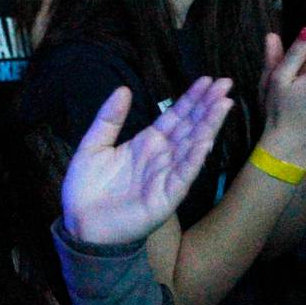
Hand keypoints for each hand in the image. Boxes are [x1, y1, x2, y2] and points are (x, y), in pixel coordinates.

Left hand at [61, 79, 233, 244]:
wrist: (80, 224)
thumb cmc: (86, 188)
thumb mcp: (93, 145)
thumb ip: (109, 118)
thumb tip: (123, 88)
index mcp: (147, 143)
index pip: (175, 116)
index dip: (191, 99)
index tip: (208, 80)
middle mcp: (162, 157)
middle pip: (190, 126)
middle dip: (208, 105)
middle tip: (225, 83)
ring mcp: (166, 176)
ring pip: (192, 146)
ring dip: (209, 126)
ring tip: (223, 104)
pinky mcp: (165, 197)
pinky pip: (183, 174)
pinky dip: (194, 157)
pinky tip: (206, 139)